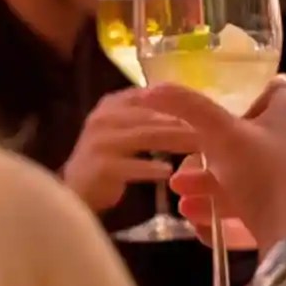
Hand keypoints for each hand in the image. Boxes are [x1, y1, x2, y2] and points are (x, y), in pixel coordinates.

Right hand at [61, 90, 200, 211]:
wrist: (74, 191)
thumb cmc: (106, 159)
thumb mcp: (122, 130)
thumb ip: (145, 117)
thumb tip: (187, 108)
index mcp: (111, 104)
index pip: (148, 94)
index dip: (177, 101)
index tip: (204, 109)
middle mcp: (104, 117)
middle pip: (151, 115)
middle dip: (182, 122)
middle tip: (211, 131)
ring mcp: (100, 141)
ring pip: (145, 137)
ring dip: (175, 142)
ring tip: (199, 148)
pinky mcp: (102, 166)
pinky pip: (134, 166)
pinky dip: (153, 169)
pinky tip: (169, 172)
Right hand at [141, 76, 285, 253]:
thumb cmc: (265, 171)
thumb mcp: (219, 133)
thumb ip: (186, 107)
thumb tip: (150, 89)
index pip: (266, 89)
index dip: (236, 95)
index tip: (205, 111)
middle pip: (243, 138)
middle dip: (205, 156)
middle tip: (180, 170)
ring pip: (243, 174)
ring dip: (208, 187)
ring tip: (182, 202)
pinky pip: (251, 204)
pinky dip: (223, 211)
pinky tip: (199, 224)